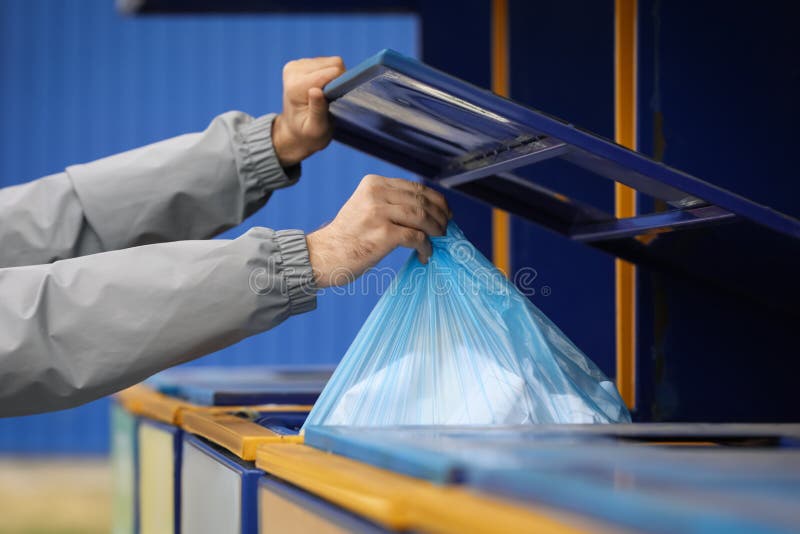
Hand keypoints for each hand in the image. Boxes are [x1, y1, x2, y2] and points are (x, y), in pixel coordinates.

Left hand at [272, 56, 345, 166]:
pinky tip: (322, 90)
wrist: (294, 132)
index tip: (337, 102)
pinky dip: (329, 76)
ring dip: (334, 79)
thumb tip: (316, 91)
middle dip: (338, 81)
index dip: (341, 85)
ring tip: (326, 97)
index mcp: (296, 87)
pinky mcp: (300, 63)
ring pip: (331, 62)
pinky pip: (326, 63)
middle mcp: (294, 71)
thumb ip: (317, 111)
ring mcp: (296, 65)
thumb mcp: (316, 129)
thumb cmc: (308, 134)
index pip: (332, 72)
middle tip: (331, 101)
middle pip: (333, 64)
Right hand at [306, 175, 451, 287]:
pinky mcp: (383, 235)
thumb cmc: (347, 236)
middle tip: (447, 229)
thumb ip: (390, 202)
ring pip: (423, 217)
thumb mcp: (365, 206)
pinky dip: (426, 247)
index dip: (437, 200)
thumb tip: (427, 209)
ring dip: (437, 230)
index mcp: (374, 183)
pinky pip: (417, 238)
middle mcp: (376, 194)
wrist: (323, 255)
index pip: (415, 187)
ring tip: (439, 240)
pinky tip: (425, 255)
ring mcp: (379, 214)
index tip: (446, 212)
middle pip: (422, 201)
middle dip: (440, 216)